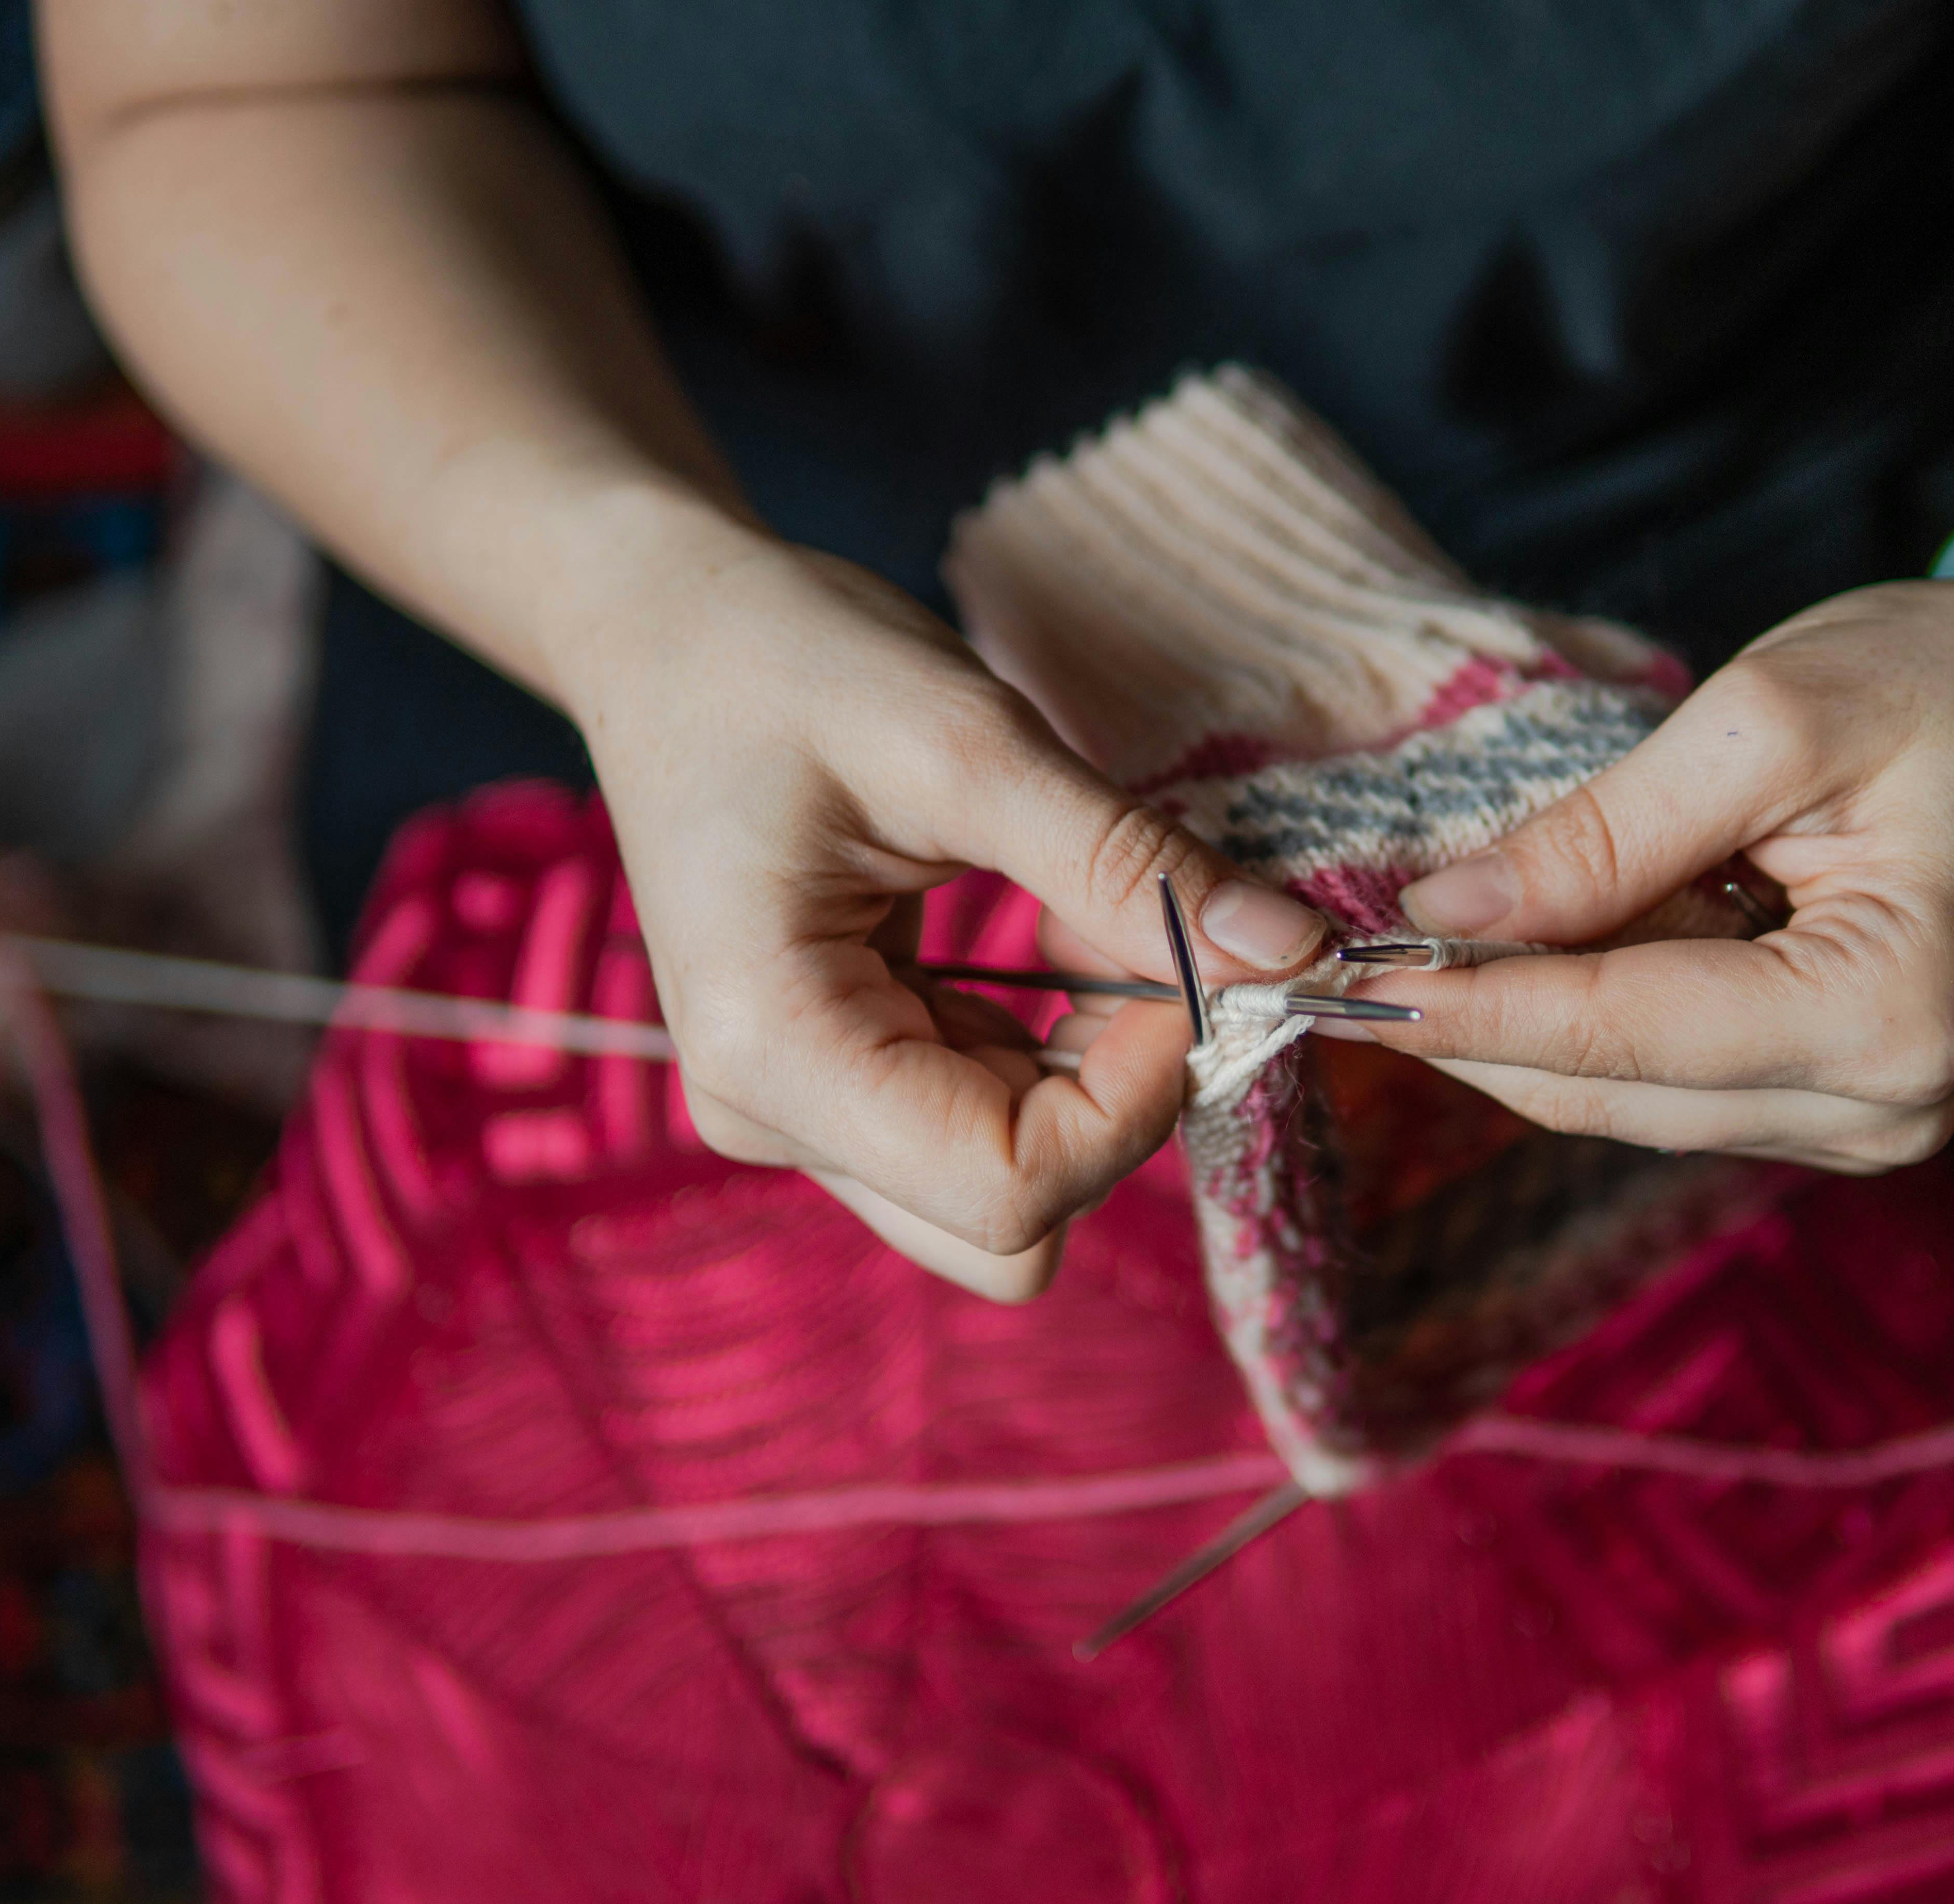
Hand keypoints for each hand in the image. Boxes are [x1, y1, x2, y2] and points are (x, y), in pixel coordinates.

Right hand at [549, 497, 1327, 1297]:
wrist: (666, 631)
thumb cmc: (784, 661)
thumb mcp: (966, 740)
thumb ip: (1126, 863)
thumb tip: (1286, 955)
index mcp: (774, 1051)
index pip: (1010, 1187)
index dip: (1136, 1097)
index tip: (1187, 963)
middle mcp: (773, 1116)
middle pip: (1011, 1223)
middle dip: (1120, 1105)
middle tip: (1151, 944)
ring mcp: (802, 1112)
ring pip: (1014, 1190)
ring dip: (1096, 1077)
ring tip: (1087, 916)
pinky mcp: (843, 1084)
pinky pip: (991, 1124)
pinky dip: (1059, 1049)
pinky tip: (1048, 930)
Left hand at [1341, 509, 1953, 1171]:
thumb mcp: (1771, 718)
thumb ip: (1603, 838)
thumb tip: (1444, 919)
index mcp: (1895, 1015)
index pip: (1623, 1034)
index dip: (1461, 1006)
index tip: (1320, 979)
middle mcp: (1889, 1106)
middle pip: (1608, 1090)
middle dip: (1467, 1022)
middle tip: (1320, 960)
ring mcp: (1870, 1119)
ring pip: (1624, 1097)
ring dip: (1519, 1021)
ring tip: (1422, 930)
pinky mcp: (1841, 1099)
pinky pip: (1670, 1076)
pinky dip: (1588, 1014)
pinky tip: (1539, 938)